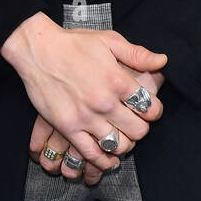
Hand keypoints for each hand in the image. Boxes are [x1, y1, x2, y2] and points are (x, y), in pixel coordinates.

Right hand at [4, 12, 165, 171]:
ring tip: (122, 138)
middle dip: (141, 129)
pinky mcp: (68, 127)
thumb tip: (163, 61)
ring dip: (124, 144)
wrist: (38, 50)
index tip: (149, 110)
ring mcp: (85, 117)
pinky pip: (91, 154)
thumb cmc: (74, 43)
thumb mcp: (109, 40)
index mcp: (117, 80)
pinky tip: (109, 159)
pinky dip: (104, 161)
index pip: (150, 107)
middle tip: (136, 124)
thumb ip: (137, 54)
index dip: (154, 111)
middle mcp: (104, 101)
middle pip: (138, 130)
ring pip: (117, 145)